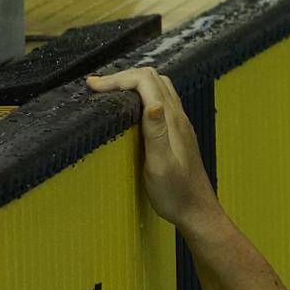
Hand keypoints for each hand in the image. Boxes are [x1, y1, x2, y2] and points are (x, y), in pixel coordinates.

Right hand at [87, 68, 221, 231]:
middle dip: (123, 77)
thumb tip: (153, 104)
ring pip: (158, 88)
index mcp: (172, 121)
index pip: (146, 81)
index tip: (93, 87)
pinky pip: (160, 102)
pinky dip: (140, 96)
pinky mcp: (177, 134)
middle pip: (153, 78)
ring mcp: (179, 125)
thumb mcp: (161, 166)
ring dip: (132, 84)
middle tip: (97, 87)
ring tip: (107, 93)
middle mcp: (178, 117)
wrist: (196, 212)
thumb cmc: (176, 194)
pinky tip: (128, 110)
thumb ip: (157, 134)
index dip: (118, 78)